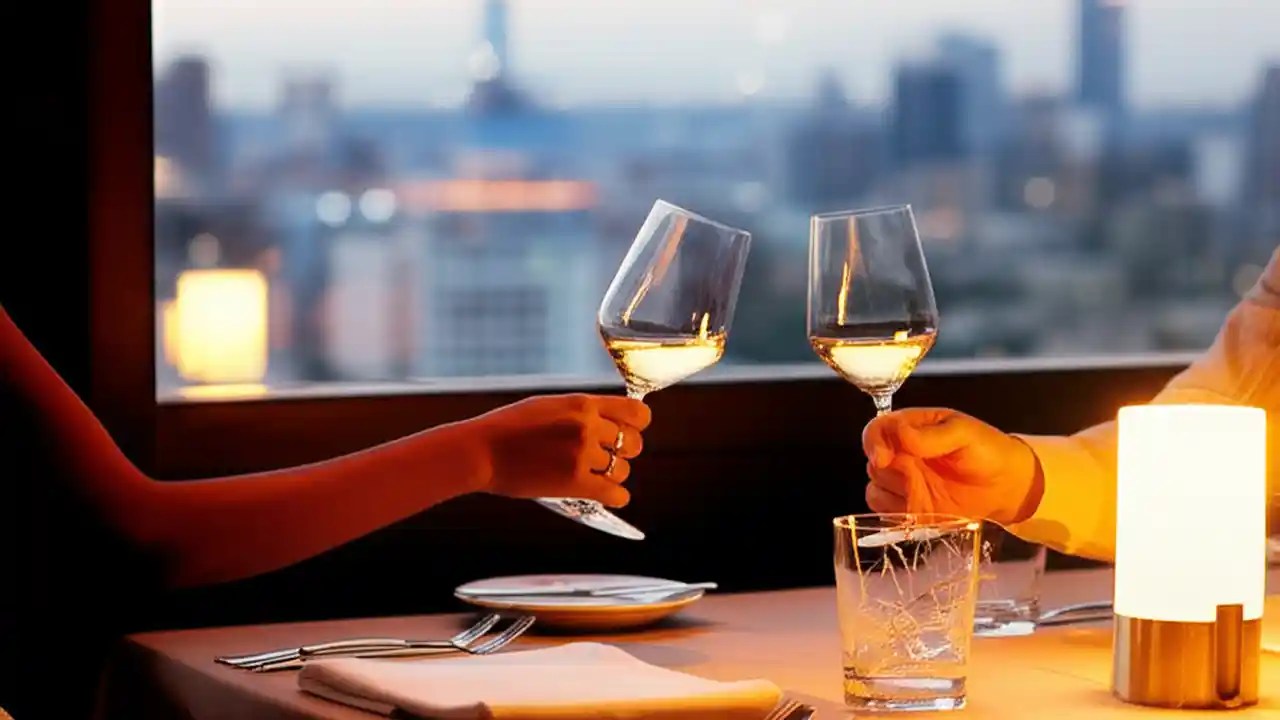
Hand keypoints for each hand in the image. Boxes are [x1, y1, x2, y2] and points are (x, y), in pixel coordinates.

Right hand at [465, 394, 651, 506]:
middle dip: (624, 452)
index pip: (636, 412)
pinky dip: (616, 497)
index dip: (636, 425)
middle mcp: (587, 427)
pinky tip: (607, 495)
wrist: (481, 451)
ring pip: (622, 470)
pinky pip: (615, 494)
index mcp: (582, 404)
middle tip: (608, 458)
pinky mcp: (574, 483)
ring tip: (595, 476)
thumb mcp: (549, 405)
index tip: (627, 431)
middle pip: (633, 443)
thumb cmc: (508, 428)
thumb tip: (607, 419)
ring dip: (613, 475)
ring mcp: (582, 455)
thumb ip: (580, 411)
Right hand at [861, 408, 1042, 524]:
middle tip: (914, 476)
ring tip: (922, 491)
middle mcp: (903, 454)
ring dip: (892, 491)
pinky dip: (893, 511)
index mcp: (912, 428)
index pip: (877, 429)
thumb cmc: (988, 452)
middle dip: (888, 470)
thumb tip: (901, 436)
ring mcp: (905, 481)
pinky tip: (915, 509)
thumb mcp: (964, 434)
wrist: (1008, 487)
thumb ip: (931, 435)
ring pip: (875, 485)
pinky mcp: (909, 506)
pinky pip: (884, 509)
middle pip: (872, 460)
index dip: (873, 442)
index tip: (884, 457)